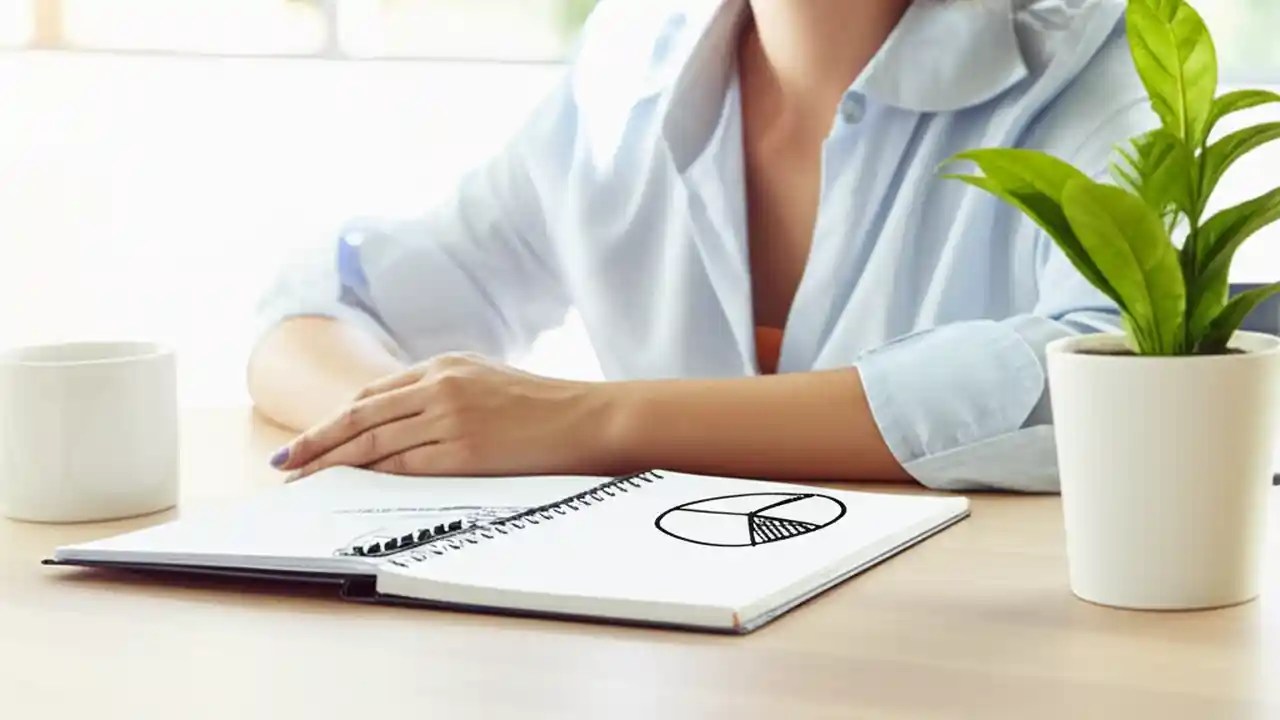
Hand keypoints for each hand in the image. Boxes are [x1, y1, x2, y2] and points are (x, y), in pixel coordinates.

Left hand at [272, 353, 626, 478]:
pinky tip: (348, 485)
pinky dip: (369, 475)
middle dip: (317, 439)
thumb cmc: (547, 407)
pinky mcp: (463, 449)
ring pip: (373, 442)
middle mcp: (441, 385)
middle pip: (361, 415)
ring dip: (332, 460)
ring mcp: (450, 416)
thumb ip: (448, 393)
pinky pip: (403, 465)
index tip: (312, 437)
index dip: (338, 418)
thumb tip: (407, 420)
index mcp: (446, 365)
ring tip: (302, 476)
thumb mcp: (489, 382)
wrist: (588, 418)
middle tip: (285, 459)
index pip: (375, 394)